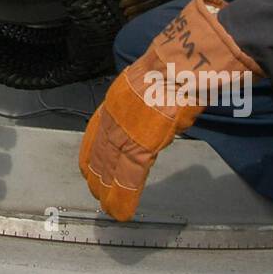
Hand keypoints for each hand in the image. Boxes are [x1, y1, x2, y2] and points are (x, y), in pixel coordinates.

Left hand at [79, 0, 262, 220]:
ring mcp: (123, 131)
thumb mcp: (153, 83)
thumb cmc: (178, 68)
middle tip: (96, 194)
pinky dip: (125, 196)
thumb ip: (148, 104)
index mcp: (116, 100)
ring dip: (108, 190)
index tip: (88, 167)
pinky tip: (121, 210)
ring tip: (107, 207)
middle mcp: (112, 116)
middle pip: (100, 153)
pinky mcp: (139, 146)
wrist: (184, 63)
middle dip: (97, 175)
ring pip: (109, 168)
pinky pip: (129, 176)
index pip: (97, 132)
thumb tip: (156, 116)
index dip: (92, 152)